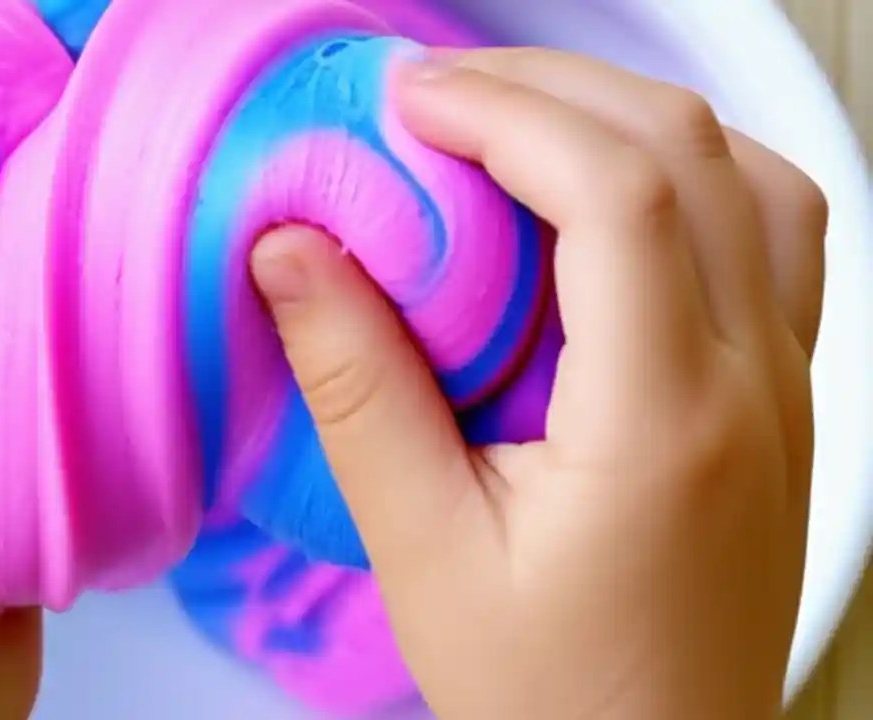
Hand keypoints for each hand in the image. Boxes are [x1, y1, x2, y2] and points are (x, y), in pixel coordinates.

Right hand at [251, 48, 825, 719]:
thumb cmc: (545, 691)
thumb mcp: (421, 548)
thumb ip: (356, 388)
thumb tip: (289, 253)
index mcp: (661, 421)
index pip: (616, 195)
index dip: (508, 114)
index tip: (411, 103)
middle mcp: (752, 385)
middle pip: (687, 154)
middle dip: (554, 90)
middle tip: (441, 95)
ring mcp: (787, 386)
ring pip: (753, 176)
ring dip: (634, 118)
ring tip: (524, 121)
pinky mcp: (784, 397)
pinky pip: (777, 234)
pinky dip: (697, 172)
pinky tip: (619, 191)